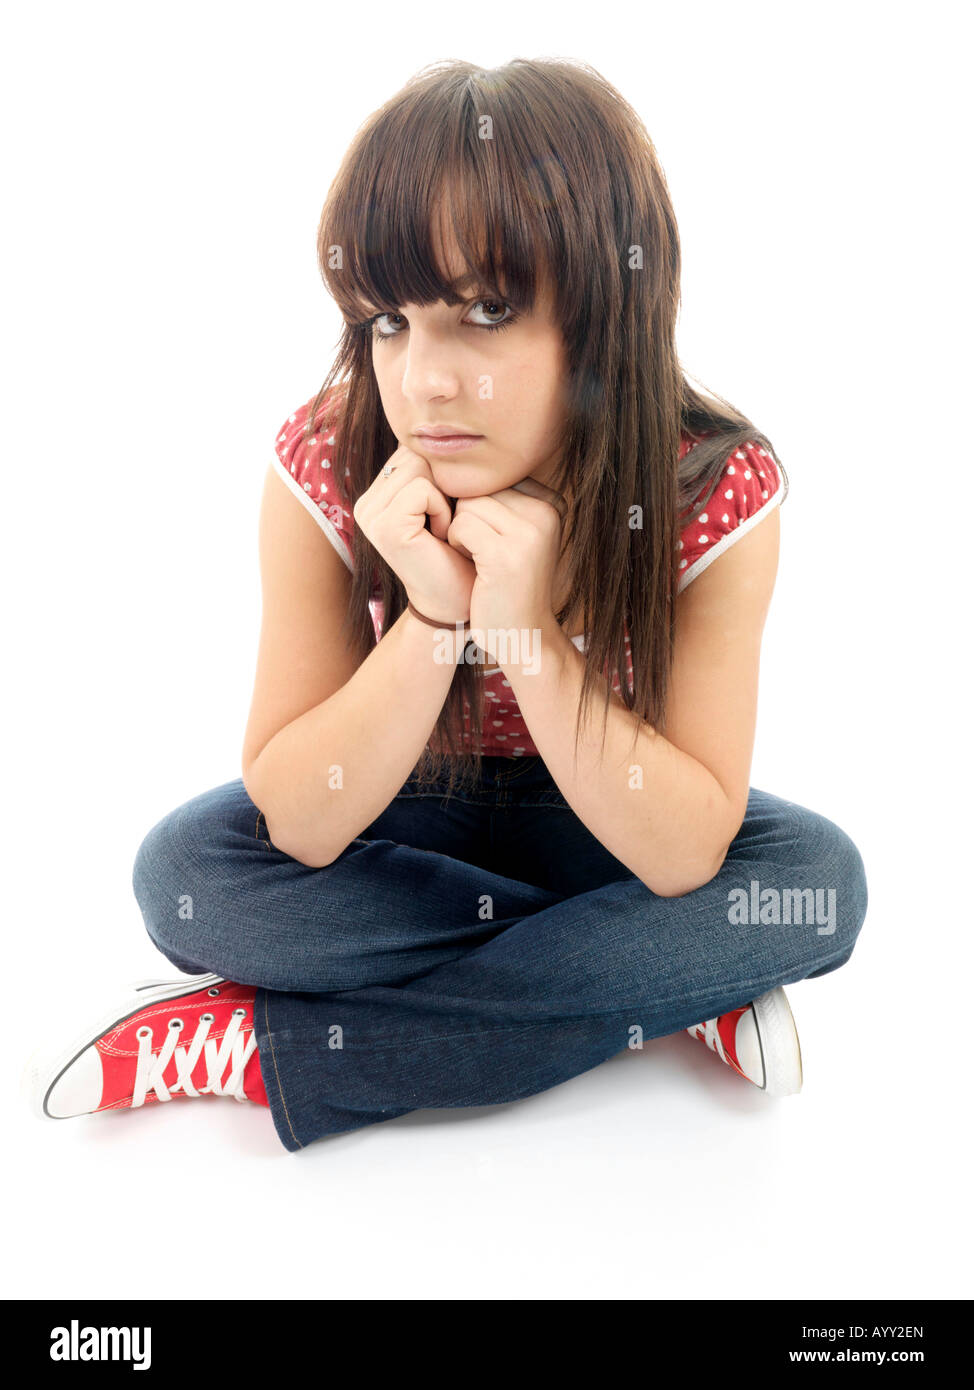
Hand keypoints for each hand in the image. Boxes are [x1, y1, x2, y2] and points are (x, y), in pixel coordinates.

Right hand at [352, 445, 475, 622]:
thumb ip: (434, 468)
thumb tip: (446, 420)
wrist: (458, 602)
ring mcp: (370, 514)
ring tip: (442, 530)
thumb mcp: (445, 502)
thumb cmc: (460, 553)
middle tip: (445, 524)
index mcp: (378, 493)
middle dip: (442, 484)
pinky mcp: (383, 525)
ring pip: (421, 467)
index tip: (446, 514)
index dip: (442, 476)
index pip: (415, 449)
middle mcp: (366, 502)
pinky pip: (424, 489)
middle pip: (417, 453)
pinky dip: (442, 511)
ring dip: (445, 498)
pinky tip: (439, 538)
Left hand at [446, 476, 566, 659]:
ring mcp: (529, 533)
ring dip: (460, 531)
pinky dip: (457, 544)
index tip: (492, 538)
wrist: (524, 634)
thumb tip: (459, 462)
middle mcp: (546, 512)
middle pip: (480, 488)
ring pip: (468, 504)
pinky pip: (461, 526)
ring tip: (480, 558)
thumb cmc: (510, 583)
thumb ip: (502, 498)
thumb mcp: (517, 533)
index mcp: (552, 502)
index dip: (480, 506)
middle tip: (483, 550)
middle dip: (469, 516)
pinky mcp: (506, 554)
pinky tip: (474, 567)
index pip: (495, 477)